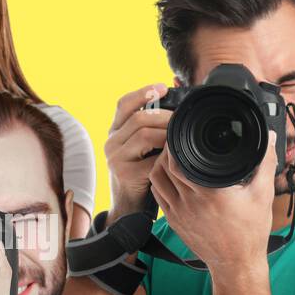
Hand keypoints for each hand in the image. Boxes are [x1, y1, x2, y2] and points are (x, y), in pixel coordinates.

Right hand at [105, 83, 170, 221]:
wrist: (129, 207)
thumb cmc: (142, 175)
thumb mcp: (142, 148)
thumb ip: (151, 129)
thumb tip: (174, 103)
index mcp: (116, 132)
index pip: (124, 104)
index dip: (143, 92)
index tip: (162, 87)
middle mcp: (111, 142)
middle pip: (140, 117)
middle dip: (165, 116)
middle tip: (182, 121)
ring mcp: (116, 158)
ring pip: (145, 134)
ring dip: (167, 135)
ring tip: (180, 140)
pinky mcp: (125, 174)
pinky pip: (151, 159)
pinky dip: (166, 157)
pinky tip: (174, 159)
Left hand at [149, 130, 279, 270]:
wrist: (236, 264)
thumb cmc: (250, 232)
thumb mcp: (263, 195)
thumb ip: (265, 163)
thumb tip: (269, 139)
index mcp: (210, 192)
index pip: (179, 159)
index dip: (177, 142)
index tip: (183, 132)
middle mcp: (190, 201)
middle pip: (164, 166)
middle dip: (168, 149)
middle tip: (177, 140)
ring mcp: (178, 212)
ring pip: (156, 180)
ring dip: (160, 164)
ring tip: (173, 156)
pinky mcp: (173, 221)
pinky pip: (158, 195)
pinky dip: (159, 181)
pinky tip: (169, 176)